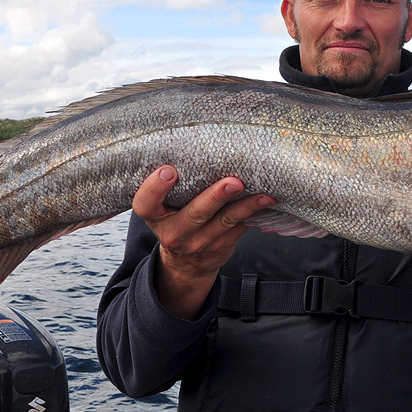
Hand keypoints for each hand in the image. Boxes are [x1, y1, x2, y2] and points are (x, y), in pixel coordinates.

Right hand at [131, 165, 275, 318]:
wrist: (186, 264)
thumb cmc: (176, 220)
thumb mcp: (164, 207)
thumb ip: (175, 186)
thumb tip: (204, 146)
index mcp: (154, 216)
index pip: (145, 204)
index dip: (154, 188)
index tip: (168, 170)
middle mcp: (173, 233)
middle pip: (194, 214)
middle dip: (215, 197)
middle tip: (233, 182)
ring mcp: (197, 244)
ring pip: (223, 222)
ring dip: (244, 206)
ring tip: (262, 194)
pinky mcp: (220, 248)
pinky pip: (238, 229)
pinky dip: (252, 213)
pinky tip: (265, 202)